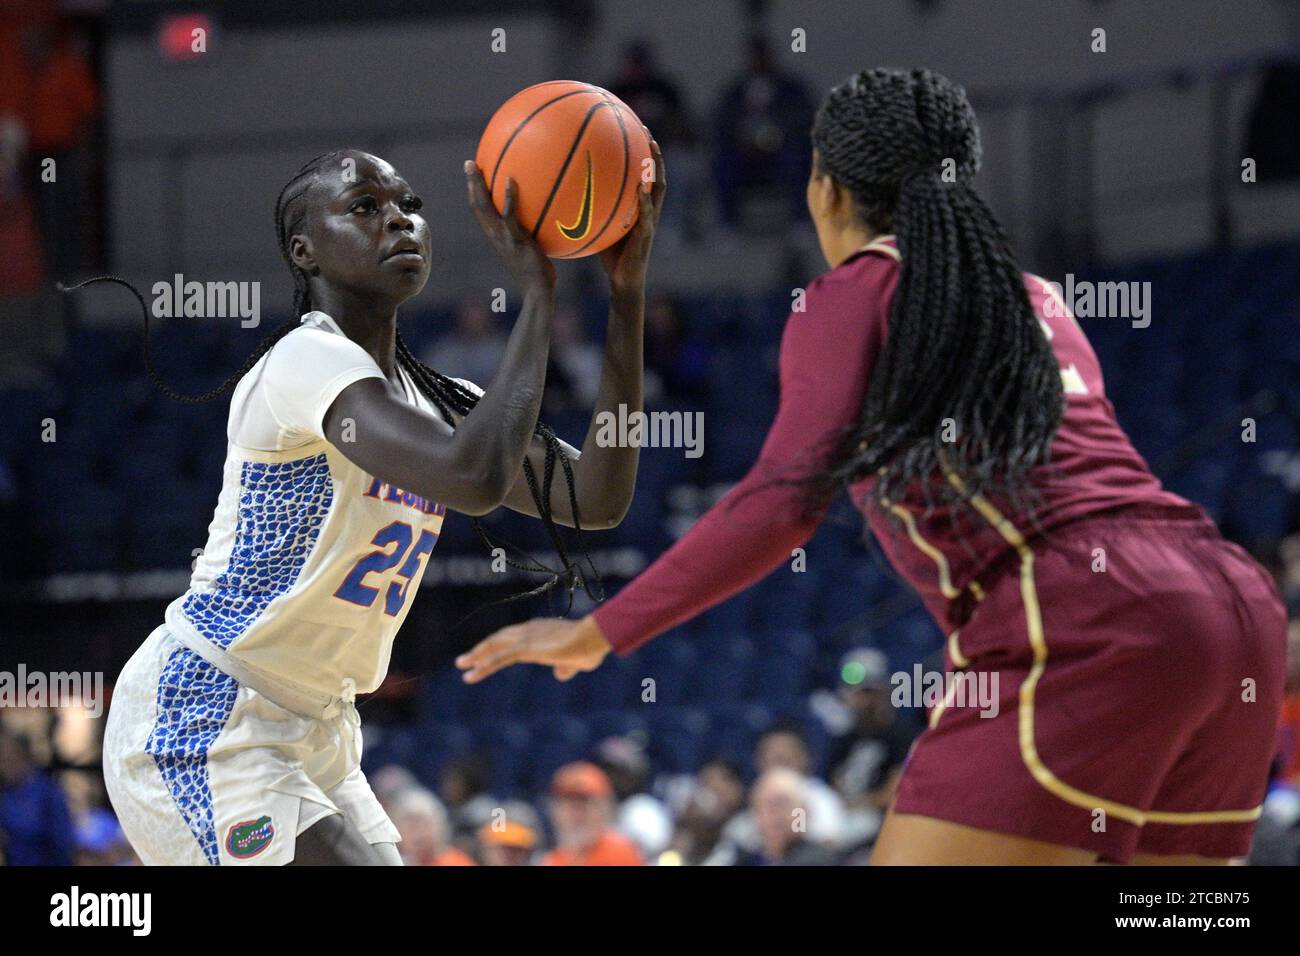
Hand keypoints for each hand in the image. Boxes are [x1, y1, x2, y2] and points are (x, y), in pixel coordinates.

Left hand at [456, 614, 611, 683]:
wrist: (593, 639)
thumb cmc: (590, 648)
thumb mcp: (578, 662)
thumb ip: (567, 667)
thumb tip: (559, 675)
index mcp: (541, 630)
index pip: (515, 637)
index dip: (501, 645)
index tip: (490, 654)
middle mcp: (530, 630)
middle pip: (500, 638)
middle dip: (482, 648)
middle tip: (465, 659)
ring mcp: (525, 638)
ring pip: (494, 646)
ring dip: (476, 655)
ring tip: (461, 665)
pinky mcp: (524, 649)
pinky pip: (497, 658)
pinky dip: (482, 666)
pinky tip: (470, 675)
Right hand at [465, 160, 555, 290]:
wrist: (537, 291)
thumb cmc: (538, 276)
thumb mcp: (532, 253)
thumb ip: (532, 239)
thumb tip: (544, 228)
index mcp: (496, 238)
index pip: (480, 213)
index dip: (475, 195)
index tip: (473, 179)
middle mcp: (494, 235)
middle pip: (476, 204)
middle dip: (471, 183)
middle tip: (468, 164)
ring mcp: (502, 236)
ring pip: (483, 206)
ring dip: (477, 184)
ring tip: (475, 165)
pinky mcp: (514, 238)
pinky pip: (508, 212)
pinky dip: (508, 196)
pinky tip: (510, 179)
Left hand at [598, 135, 665, 294]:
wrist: (623, 281)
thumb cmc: (609, 256)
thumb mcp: (598, 226)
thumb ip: (589, 209)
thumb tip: (562, 192)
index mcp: (639, 206)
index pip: (643, 174)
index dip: (641, 152)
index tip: (634, 127)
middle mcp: (648, 210)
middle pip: (656, 174)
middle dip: (653, 152)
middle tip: (646, 129)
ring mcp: (651, 221)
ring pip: (659, 190)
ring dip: (656, 170)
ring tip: (652, 151)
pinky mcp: (646, 236)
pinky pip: (648, 216)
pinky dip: (646, 202)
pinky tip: (642, 190)